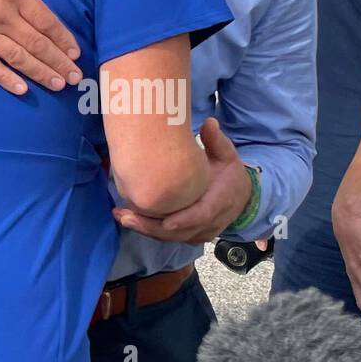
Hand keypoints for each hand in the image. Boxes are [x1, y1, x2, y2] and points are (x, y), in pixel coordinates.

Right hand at [0, 0, 82, 94]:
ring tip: (58, 85)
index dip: (63, 38)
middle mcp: (1, 15)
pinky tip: (23, 89)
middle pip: (36, 43)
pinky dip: (6, 79)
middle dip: (58, 61)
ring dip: (40, 72)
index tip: (75, 52)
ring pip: (18, 57)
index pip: (45, 20)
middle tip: (75, 77)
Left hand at [113, 118, 251, 243]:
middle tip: (125, 216)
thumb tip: (209, 122)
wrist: (239, 196)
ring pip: (170, 238)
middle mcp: (210, 222)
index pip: (202, 215)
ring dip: (144, 229)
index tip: (165, 221)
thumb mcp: (227, 155)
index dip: (184, 220)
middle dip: (151, 227)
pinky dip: (148, 231)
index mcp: (221, 202)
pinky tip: (129, 220)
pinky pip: (168, 238)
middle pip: (179, 232)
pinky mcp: (189, 236)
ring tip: (121, 216)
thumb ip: (217, 141)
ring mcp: (199, 232)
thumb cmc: (229, 173)